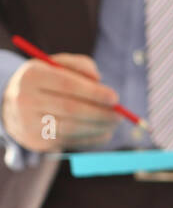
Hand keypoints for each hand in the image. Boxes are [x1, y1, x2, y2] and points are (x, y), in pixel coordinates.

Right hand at [1, 55, 119, 151]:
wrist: (16, 108)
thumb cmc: (46, 83)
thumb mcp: (57, 67)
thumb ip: (79, 66)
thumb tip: (98, 79)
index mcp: (32, 75)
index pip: (66, 84)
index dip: (94, 92)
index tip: (115, 98)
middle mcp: (26, 99)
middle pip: (71, 108)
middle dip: (101, 113)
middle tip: (120, 115)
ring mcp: (30, 123)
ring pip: (73, 128)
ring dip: (100, 127)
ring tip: (115, 123)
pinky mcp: (38, 141)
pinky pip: (72, 141)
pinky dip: (93, 138)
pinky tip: (104, 132)